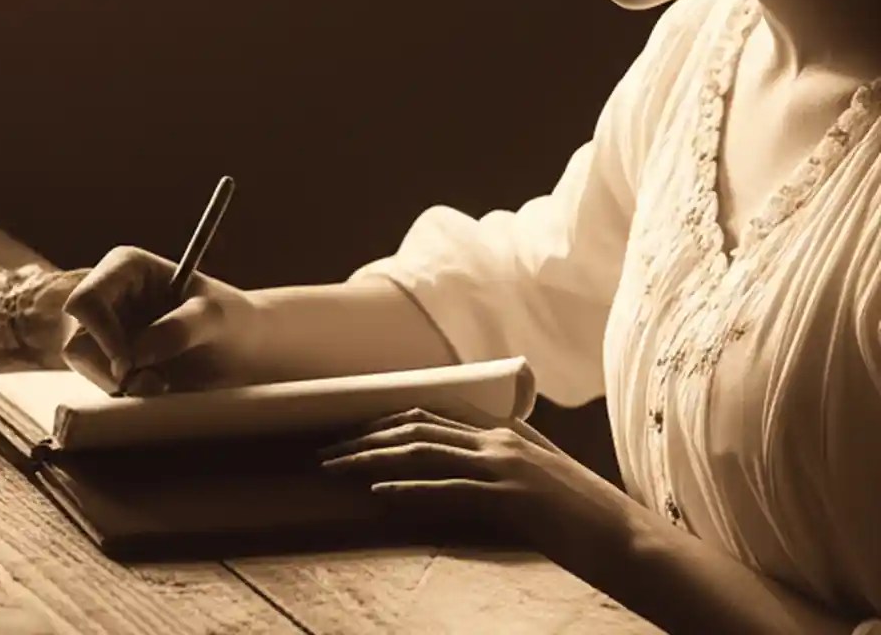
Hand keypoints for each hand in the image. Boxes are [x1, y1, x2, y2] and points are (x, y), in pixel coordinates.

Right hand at [62, 246, 260, 393]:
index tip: (129, 365)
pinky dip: (125, 393)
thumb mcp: (216, 318)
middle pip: (76, 340)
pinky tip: (158, 385)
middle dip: (109, 369)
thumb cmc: (232, 320)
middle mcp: (108, 297)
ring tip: (162, 381)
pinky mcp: (110, 360)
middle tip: (153, 381)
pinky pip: (99, 384)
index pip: (86, 301)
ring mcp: (105, 330)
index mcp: (125, 267)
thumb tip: (134, 355)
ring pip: (84, 367)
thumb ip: (179, 329)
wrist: (244, 350)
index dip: (100, 334)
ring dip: (118, 384)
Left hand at [319, 407, 640, 575]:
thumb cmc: (584, 519)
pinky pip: (451, 490)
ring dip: (372, 460)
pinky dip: (411, 490)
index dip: (385, 423)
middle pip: (417, 429)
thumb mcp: (538, 482)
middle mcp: (503, 440)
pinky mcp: (514, 498)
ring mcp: (509, 467)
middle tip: (325, 454)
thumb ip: (501, 467)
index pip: (432, 415)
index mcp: (507, 432)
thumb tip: (457, 474)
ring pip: (425, 453)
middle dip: (365, 439)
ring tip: (335, 469)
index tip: (350, 435)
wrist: (631, 540)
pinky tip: (380, 495)